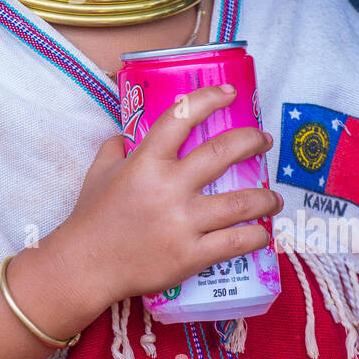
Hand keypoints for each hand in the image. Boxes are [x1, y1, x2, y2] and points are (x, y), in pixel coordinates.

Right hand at [59, 84, 283, 307]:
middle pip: (223, 153)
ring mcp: (183, 222)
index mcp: (146, 162)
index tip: (229, 92)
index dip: (209, 99)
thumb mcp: (97, 172)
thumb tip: (126, 134)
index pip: (182, 118)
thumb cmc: (91, 217)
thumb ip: (115, 148)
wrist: (85, 266)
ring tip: (273, 197)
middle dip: (252, 141)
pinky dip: (256, 236)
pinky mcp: (192, 255)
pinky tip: (262, 233)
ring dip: (265, 197)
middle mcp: (170, 187)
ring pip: (242, 202)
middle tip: (263, 141)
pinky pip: (237, 242)